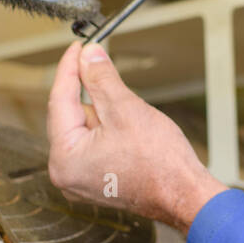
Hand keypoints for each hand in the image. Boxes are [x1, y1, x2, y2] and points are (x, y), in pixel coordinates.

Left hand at [45, 41, 226, 232]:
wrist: (184, 194)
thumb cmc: (159, 163)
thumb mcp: (126, 109)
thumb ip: (101, 79)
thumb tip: (88, 56)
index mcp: (64, 157)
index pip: (59, 100)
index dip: (70, 68)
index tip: (78, 48)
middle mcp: (65, 172)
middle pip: (71, 115)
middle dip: (93, 94)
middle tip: (107, 71)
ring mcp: (80, 179)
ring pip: (86, 128)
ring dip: (105, 114)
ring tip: (133, 119)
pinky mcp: (96, 180)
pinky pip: (95, 144)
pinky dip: (109, 130)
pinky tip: (131, 133)